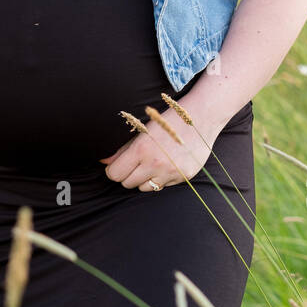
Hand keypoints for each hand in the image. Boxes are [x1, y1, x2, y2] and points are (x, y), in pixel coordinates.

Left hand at [99, 100, 220, 191]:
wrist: (201, 117)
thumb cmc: (169, 120)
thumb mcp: (143, 130)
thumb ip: (122, 149)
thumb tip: (104, 163)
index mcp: (142, 149)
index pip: (115, 174)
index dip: (114, 170)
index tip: (118, 165)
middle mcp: (156, 163)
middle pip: (128, 183)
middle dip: (128, 174)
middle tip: (136, 163)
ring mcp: (171, 172)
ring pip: (145, 188)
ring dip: (145, 179)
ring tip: (152, 162)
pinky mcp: (184, 177)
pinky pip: (164, 186)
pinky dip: (162, 178)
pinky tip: (168, 162)